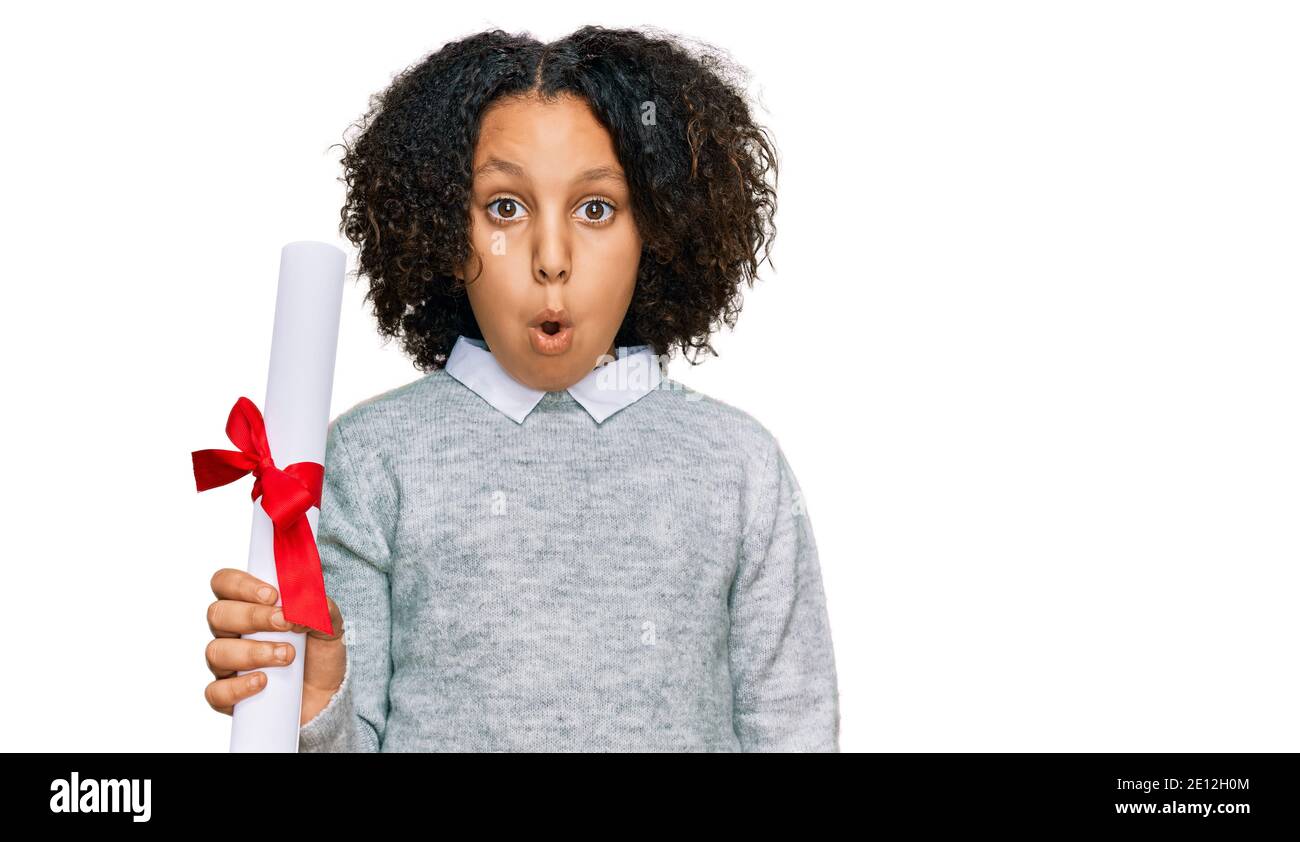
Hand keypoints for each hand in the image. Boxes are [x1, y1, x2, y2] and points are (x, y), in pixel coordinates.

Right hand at [204, 568, 346, 726]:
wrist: (328, 695)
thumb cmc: (320, 653)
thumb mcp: (330, 625)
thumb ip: (319, 608)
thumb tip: (300, 606)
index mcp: (248, 606)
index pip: (225, 583)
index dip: (241, 584)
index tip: (272, 595)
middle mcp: (231, 632)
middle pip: (217, 614)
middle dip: (253, 616)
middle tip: (285, 624)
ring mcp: (227, 665)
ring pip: (215, 651)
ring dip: (252, 652)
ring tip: (287, 656)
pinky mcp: (228, 696)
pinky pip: (215, 692)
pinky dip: (238, 687)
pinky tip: (263, 682)